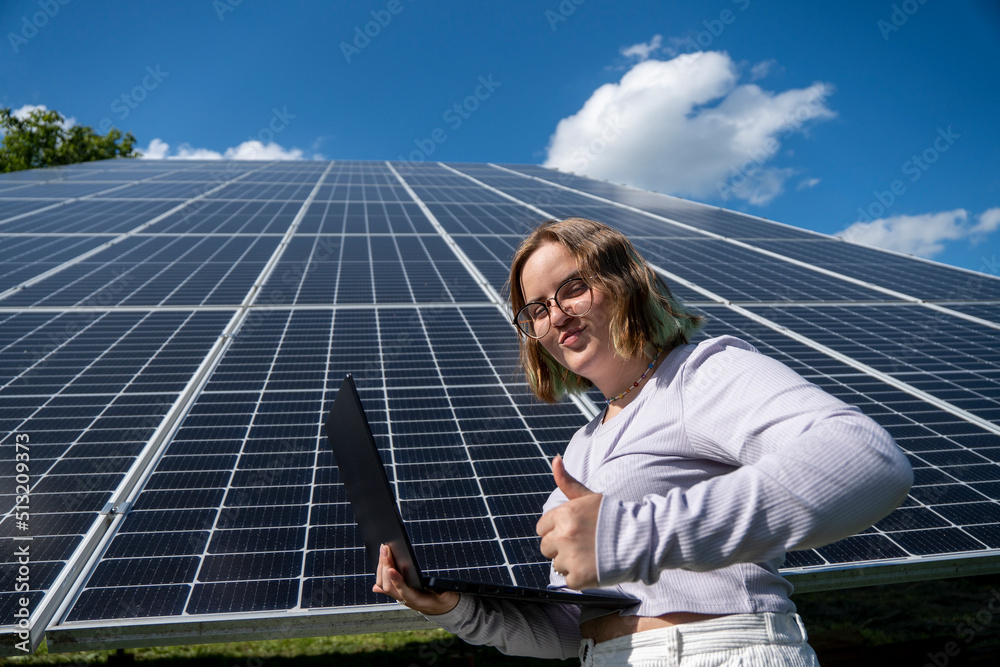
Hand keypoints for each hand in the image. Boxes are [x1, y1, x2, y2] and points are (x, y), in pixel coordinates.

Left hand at [373, 544, 459, 614]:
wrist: (438, 608)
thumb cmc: (441, 601)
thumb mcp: (445, 597)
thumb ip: (441, 592)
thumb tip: (435, 586)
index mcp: (416, 601)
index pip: (403, 591)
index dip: (396, 580)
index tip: (391, 569)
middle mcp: (404, 599)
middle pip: (389, 585)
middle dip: (386, 566)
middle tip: (385, 549)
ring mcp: (398, 595)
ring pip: (383, 584)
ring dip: (381, 567)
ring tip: (383, 550)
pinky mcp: (397, 591)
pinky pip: (384, 584)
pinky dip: (380, 573)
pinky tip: (379, 562)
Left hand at [536, 455, 602, 590]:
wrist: (640, 539)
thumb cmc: (613, 517)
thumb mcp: (589, 496)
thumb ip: (568, 481)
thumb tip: (555, 459)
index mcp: (563, 515)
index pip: (542, 528)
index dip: (556, 530)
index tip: (573, 531)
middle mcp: (563, 535)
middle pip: (546, 547)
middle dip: (560, 547)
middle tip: (583, 544)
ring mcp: (570, 558)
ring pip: (556, 564)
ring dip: (570, 563)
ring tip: (591, 554)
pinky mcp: (578, 577)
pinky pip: (568, 580)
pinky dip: (580, 578)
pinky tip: (594, 567)